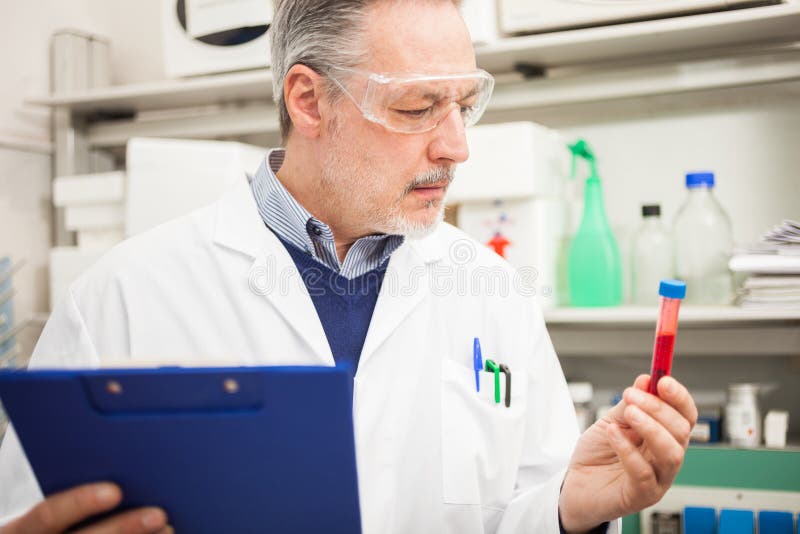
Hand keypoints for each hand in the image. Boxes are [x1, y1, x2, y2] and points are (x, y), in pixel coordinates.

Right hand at [2, 482, 170, 533]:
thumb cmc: (59, 521)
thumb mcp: (56, 509)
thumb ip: (83, 493)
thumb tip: (126, 472)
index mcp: (22, 531)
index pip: (46, 516)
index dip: (78, 503)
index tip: (115, 491)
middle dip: (122, 528)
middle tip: (158, 514)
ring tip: (169, 529)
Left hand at [558, 375, 697, 532]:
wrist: (575, 486)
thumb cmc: (597, 456)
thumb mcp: (611, 422)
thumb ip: (628, 405)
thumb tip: (645, 380)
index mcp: (664, 437)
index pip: (685, 416)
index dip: (679, 397)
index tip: (663, 380)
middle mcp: (666, 458)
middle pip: (681, 431)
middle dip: (658, 408)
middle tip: (632, 395)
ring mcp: (658, 479)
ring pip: (671, 453)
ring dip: (650, 428)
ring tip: (628, 413)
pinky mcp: (642, 495)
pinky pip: (643, 473)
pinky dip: (628, 450)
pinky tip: (613, 434)